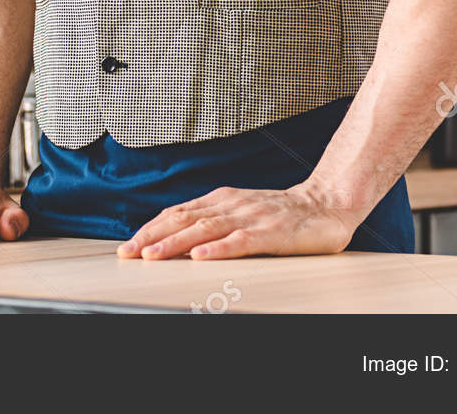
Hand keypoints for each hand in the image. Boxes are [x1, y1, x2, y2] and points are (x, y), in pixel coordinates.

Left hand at [116, 184, 360, 259]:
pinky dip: (218, 249)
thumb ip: (214, 218)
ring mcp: (251, 218)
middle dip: (153, 237)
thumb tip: (178, 235)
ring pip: (206, 230)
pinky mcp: (271, 233)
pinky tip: (200, 257)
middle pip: (184, 220)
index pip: (178, 213)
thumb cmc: (282, 211)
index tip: (128, 244)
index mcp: (222, 199)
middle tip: (129, 253)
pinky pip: (241, 242)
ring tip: (152, 256)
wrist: (327, 203)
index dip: (151, 228)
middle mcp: (231, 205)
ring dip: (176, 244)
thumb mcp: (241, 209)